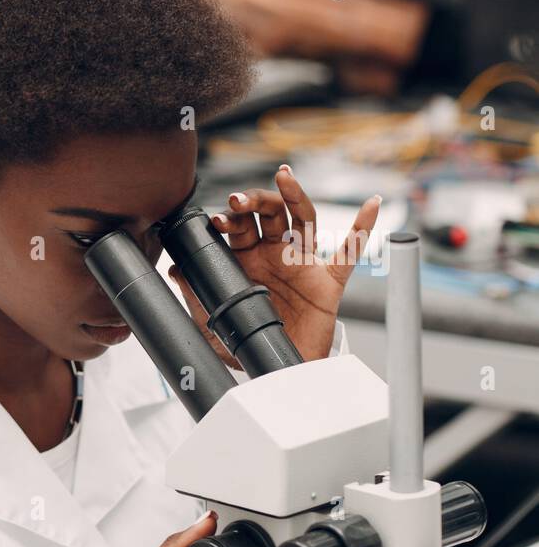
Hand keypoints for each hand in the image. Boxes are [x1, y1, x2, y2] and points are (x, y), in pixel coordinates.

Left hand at [168, 167, 381, 363]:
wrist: (279, 369)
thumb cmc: (248, 343)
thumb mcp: (213, 323)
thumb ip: (195, 296)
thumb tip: (176, 271)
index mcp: (247, 260)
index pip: (240, 227)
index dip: (230, 218)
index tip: (218, 220)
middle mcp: (275, 255)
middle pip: (269, 214)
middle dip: (254, 201)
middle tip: (238, 200)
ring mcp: (303, 264)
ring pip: (302, 220)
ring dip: (294, 196)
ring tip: (284, 176)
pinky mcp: (328, 281)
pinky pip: (350, 252)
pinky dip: (363, 228)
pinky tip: (371, 205)